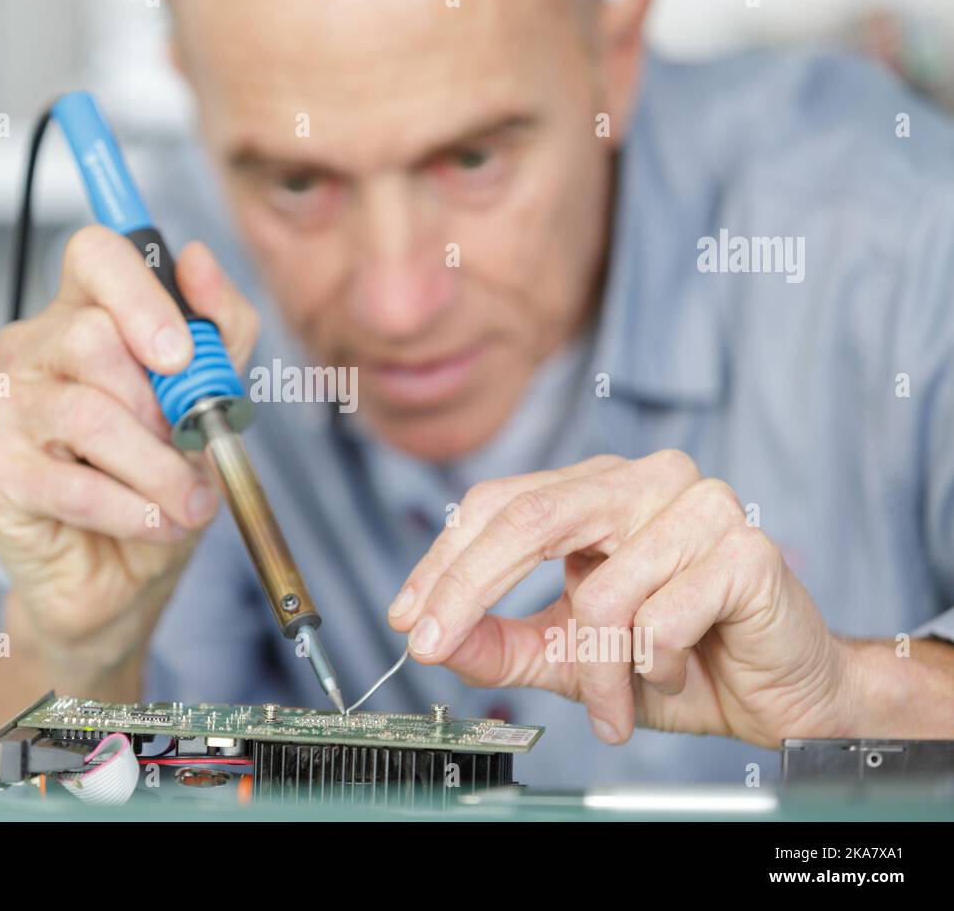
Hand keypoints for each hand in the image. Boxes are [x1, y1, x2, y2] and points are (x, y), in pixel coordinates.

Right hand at [0, 226, 258, 657]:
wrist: (124, 577)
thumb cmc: (159, 484)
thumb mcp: (214, 403)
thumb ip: (219, 331)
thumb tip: (202, 261)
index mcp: (83, 316)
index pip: (95, 255)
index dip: (141, 294)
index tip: (180, 355)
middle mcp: (30, 350)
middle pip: (92, 336)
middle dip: (162, 406)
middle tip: (187, 449)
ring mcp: (0, 407)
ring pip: (89, 413)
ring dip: (158, 469)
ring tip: (186, 501)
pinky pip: (74, 485)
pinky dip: (134, 511)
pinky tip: (156, 523)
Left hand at [387, 450, 859, 748]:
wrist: (776, 694)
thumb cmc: (674, 660)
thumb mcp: (565, 655)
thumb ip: (497, 643)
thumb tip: (431, 635)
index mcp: (600, 489)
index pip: (501, 502)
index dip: (444, 561)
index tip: (406, 619)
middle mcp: (647, 480)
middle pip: (529, 517)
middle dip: (468, 588)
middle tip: (431, 648)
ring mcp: (701, 506)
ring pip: (599, 592)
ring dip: (595, 668)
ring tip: (615, 703)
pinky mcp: (745, 551)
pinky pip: (659, 619)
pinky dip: (652, 669)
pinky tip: (674, 674)